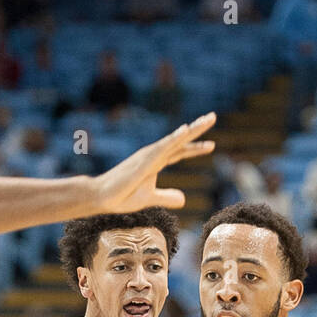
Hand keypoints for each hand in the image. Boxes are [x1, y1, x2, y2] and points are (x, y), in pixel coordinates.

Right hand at [93, 113, 215, 212]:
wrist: (103, 197)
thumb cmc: (123, 195)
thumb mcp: (151, 198)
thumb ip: (167, 196)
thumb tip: (184, 199)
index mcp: (157, 162)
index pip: (180, 152)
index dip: (195, 148)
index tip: (211, 145)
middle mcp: (154, 154)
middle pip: (180, 141)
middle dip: (197, 129)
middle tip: (213, 116)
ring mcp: (150, 155)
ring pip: (175, 140)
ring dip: (192, 129)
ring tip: (207, 119)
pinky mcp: (144, 160)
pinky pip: (163, 147)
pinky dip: (175, 138)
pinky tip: (186, 130)